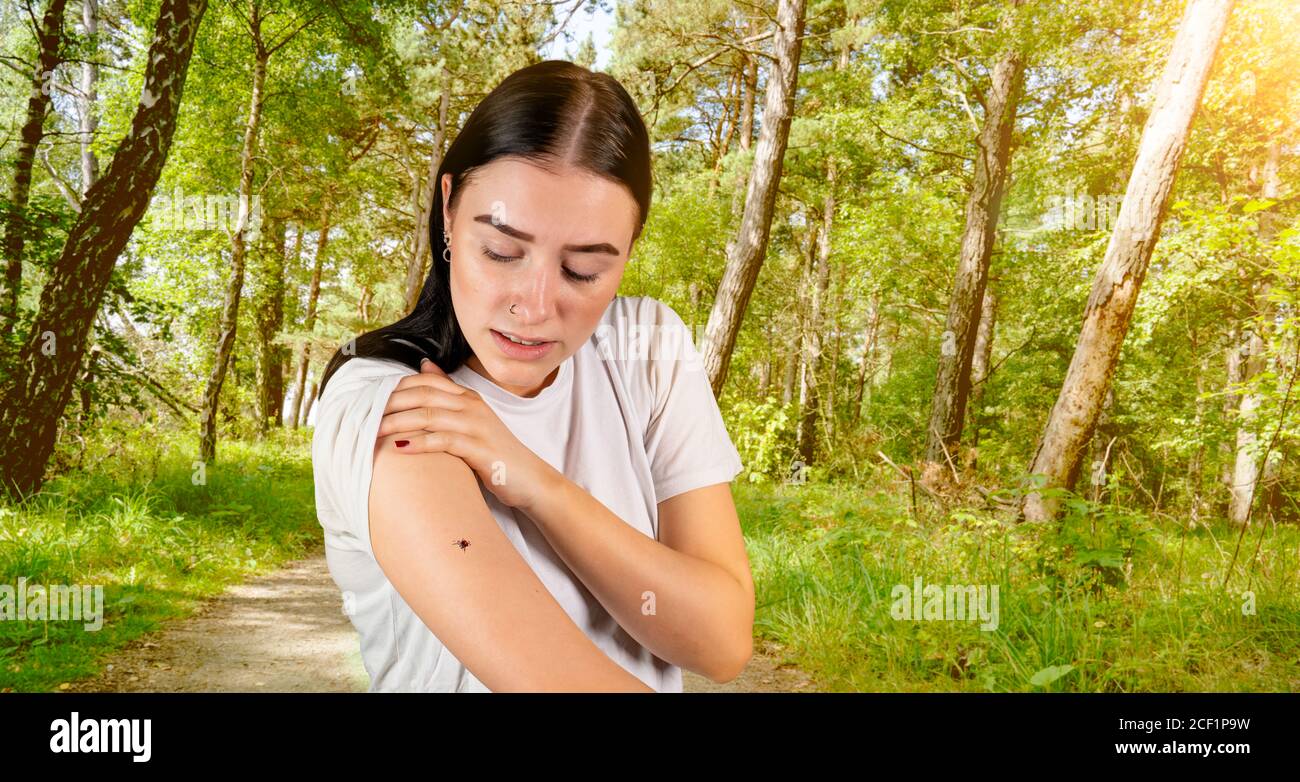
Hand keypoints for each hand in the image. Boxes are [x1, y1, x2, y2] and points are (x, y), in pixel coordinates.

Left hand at [376, 357, 560, 511]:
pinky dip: (419, 443)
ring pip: (428, 416)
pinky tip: (400, 449)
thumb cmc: (495, 452)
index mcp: (468, 398)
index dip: (396, 389)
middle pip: (422, 396)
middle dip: (390, 405)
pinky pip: (443, 441)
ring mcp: (476, 426)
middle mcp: (471, 407)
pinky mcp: (479, 449)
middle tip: (364, 416)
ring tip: (373, 433)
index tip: (371, 401)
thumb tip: (424, 367)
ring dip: (397, 424)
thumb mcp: (472, 419)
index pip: (426, 382)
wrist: (529, 478)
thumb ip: (448, 394)